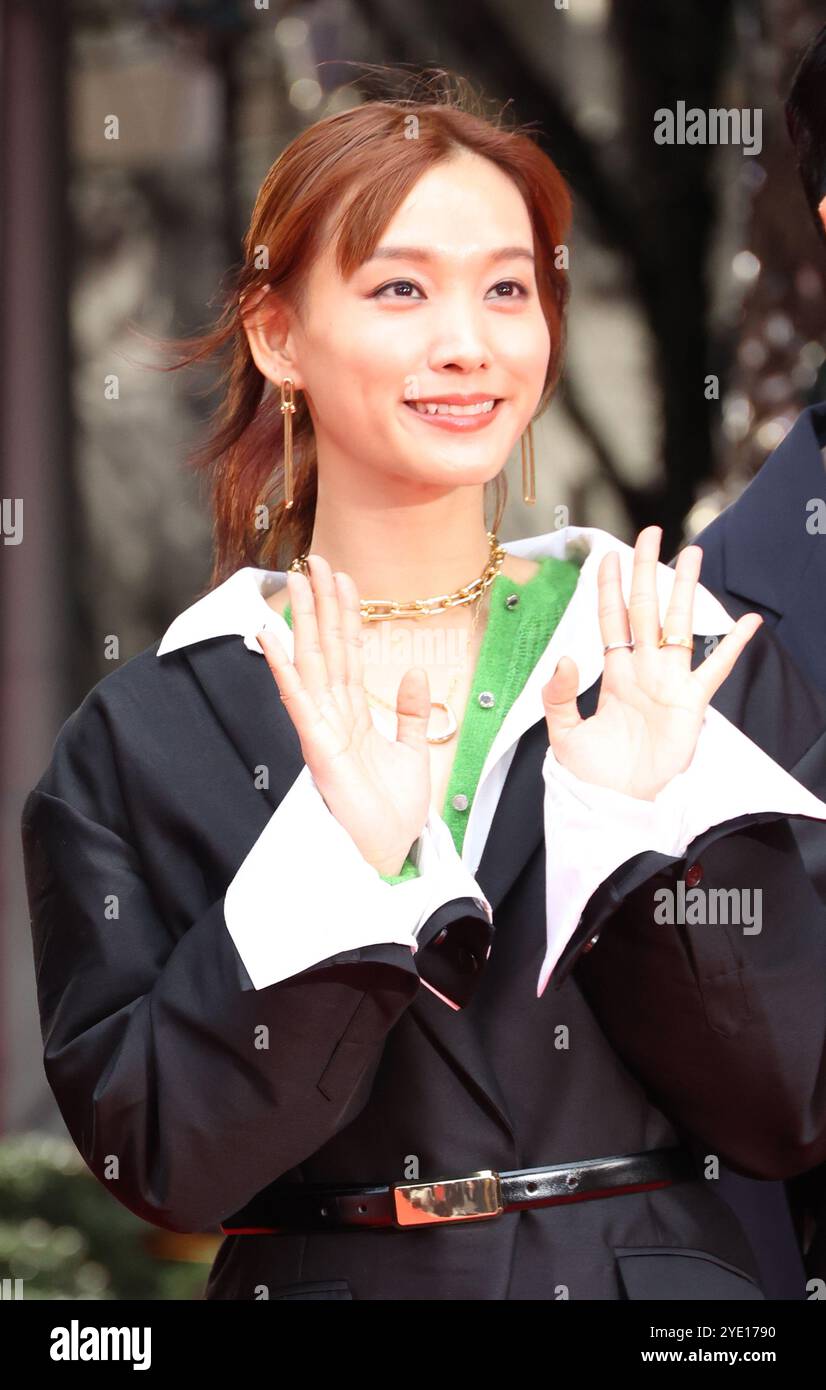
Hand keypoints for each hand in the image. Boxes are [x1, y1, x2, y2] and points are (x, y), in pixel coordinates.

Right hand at [256, 553, 431, 874]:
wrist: (391, 852)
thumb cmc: (394, 811)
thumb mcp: (413, 751)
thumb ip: (413, 711)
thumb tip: (417, 671)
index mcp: (355, 714)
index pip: (349, 652)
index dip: (347, 613)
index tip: (343, 576)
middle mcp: (334, 716)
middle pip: (327, 649)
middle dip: (321, 604)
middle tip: (314, 560)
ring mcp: (322, 730)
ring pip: (312, 665)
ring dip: (302, 623)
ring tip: (294, 584)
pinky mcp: (318, 750)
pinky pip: (300, 703)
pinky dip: (286, 671)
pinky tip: (272, 640)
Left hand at [541, 526, 763, 799]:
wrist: (618, 803)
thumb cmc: (592, 773)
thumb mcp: (563, 733)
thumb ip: (559, 695)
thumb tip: (565, 658)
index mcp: (613, 674)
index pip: (611, 620)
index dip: (610, 589)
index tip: (609, 556)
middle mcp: (644, 671)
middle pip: (645, 611)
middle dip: (647, 572)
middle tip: (650, 534)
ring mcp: (670, 683)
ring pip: (679, 626)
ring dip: (684, 591)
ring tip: (691, 555)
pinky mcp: (691, 704)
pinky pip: (715, 669)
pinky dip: (733, 646)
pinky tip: (747, 622)